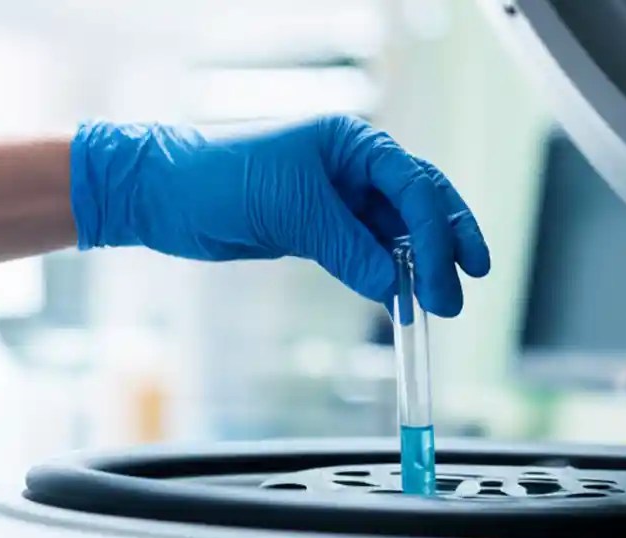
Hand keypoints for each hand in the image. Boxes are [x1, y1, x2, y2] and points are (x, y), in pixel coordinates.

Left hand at [69, 115, 489, 316]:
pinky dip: (382, 276)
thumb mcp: (292, 212)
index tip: (448, 274)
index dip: (438, 231)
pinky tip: (396, 299)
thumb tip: (394, 285)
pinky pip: (364, 253)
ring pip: (393, 235)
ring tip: (435, 306)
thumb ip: (348, 248)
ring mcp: (335, 200)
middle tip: (460, 291)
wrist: (165, 197)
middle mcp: (351, 167)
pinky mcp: (316, 231)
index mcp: (352, 143)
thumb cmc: (222, 180)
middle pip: (417, 206)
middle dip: (443, 247)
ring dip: (415, 268)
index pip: (413, 185)